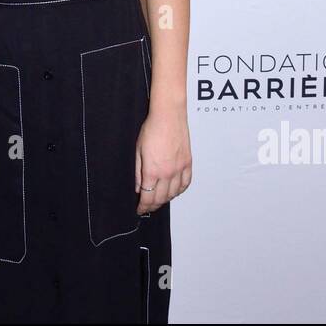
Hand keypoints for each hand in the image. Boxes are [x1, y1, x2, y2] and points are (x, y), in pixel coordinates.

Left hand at [135, 99, 191, 214]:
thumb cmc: (152, 129)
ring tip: (158, 200)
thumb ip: (138, 172)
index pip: (147, 197)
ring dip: (165, 199)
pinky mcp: (188, 163)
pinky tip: (174, 191)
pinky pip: (185, 183)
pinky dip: (179, 191)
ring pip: (173, 193)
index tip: (140, 209)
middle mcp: (167, 173)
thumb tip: (138, 188)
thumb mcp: (138, 151)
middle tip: (147, 206)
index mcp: (152, 171)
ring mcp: (179, 169)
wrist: (168, 116)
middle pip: (160, 198)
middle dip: (152, 206)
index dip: (143, 207)